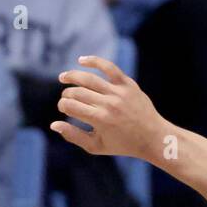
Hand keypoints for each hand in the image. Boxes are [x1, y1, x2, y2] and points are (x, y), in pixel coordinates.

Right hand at [52, 56, 170, 161]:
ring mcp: (119, 92)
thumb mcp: (96, 146)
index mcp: (100, 120)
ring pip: (89, 78)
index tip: (64, 109)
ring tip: (63, 78)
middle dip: (66, 95)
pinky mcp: (128, 84)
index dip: (62, 106)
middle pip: (77, 92)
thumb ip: (73, 136)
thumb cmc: (122, 144)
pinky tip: (81, 60)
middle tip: (67, 100)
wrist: (153, 137)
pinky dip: (93, 61)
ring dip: (71, 76)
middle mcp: (109, 104)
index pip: (70, 106)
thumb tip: (53, 124)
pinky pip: (109, 67)